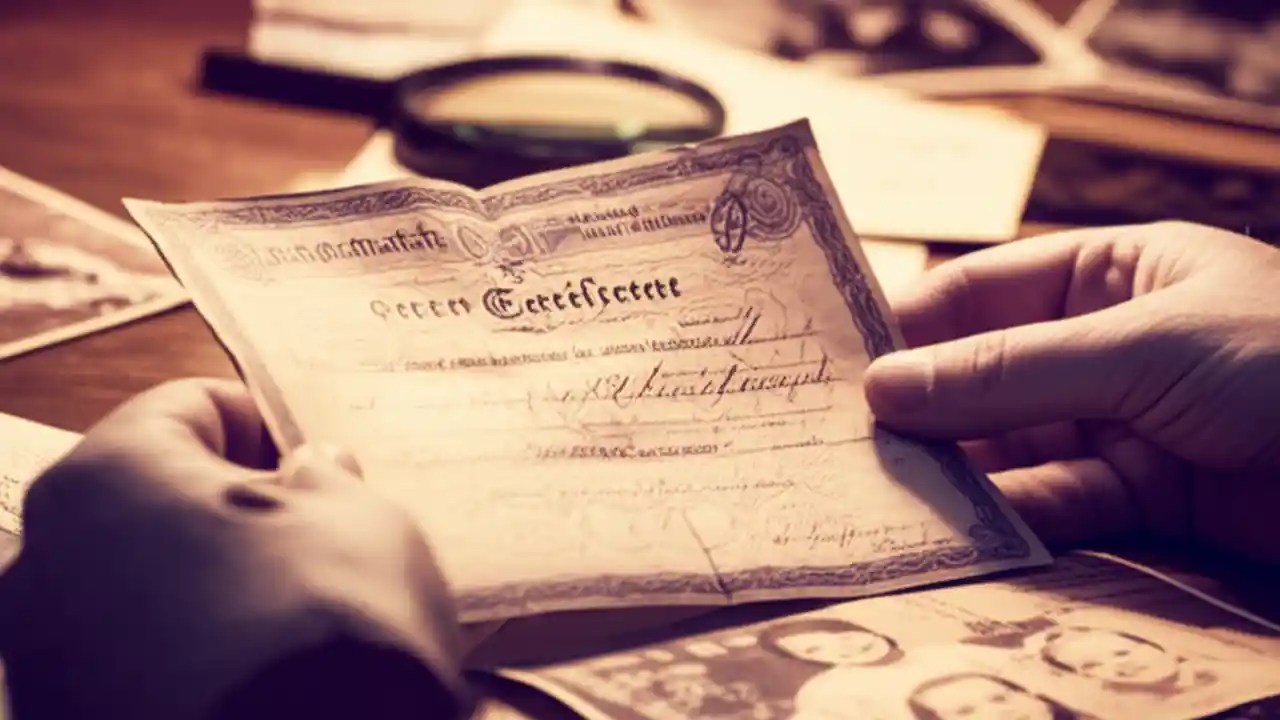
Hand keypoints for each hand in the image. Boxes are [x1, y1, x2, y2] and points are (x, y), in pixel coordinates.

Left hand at [0, 379, 468, 719]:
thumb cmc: (334, 624)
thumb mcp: (362, 521)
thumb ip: (326, 480)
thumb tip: (309, 472)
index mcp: (106, 478)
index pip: (188, 409)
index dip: (265, 425)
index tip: (316, 464)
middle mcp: (41, 562)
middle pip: (147, 501)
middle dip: (226, 512)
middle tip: (307, 540)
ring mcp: (40, 659)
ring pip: (132, 588)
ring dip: (202, 588)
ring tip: (287, 617)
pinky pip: (127, 662)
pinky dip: (183, 655)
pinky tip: (255, 674)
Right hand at [864, 222, 1279, 563]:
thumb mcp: (1140, 348)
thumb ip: (1009, 371)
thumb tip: (885, 385)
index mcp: (1114, 272)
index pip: (986, 289)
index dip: (912, 323)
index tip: (840, 364)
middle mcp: (1109, 345)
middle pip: (989, 375)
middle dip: (925, 408)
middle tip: (843, 443)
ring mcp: (1125, 425)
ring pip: (1014, 446)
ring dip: (956, 471)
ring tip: (884, 493)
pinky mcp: (1146, 500)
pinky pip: (1057, 504)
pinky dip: (1010, 519)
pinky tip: (960, 532)